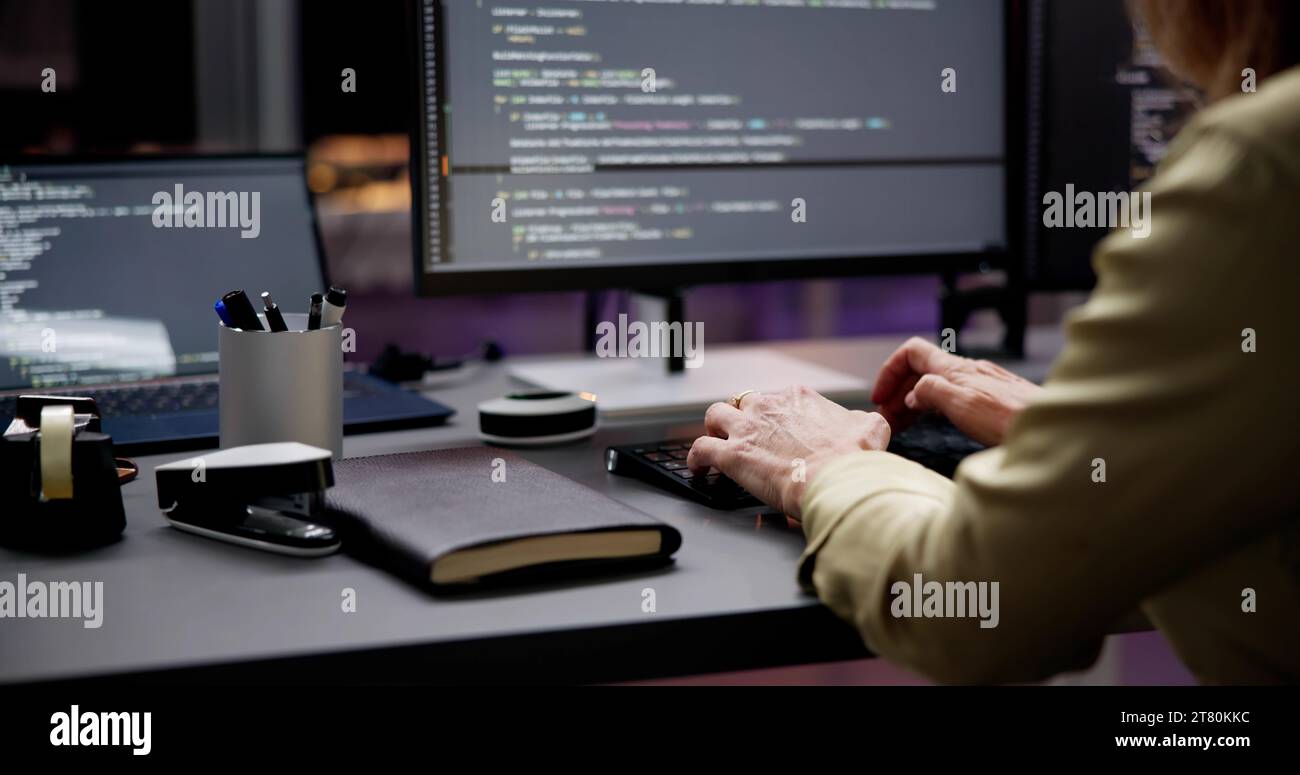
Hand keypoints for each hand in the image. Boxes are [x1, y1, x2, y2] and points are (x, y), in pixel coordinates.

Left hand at [687, 386, 890, 518]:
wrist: (838, 478)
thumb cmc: (854, 458)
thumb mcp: (872, 428)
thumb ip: (863, 421)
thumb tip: (866, 425)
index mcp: (798, 398)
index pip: (780, 399)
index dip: (778, 416)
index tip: (781, 431)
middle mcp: (769, 406)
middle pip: (744, 402)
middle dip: (743, 416)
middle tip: (746, 433)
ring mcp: (748, 428)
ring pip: (716, 415)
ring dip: (713, 427)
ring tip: (715, 440)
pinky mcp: (732, 454)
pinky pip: (700, 448)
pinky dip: (695, 458)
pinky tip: (698, 468)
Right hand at [871, 337, 1042, 446]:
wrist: (1053, 431)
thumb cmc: (1012, 420)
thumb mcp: (962, 404)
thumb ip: (931, 392)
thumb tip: (912, 394)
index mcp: (956, 369)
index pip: (912, 353)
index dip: (890, 371)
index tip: (880, 398)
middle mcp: (967, 372)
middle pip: (920, 372)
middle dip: (897, 393)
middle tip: (886, 420)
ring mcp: (979, 385)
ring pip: (935, 386)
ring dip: (913, 402)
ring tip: (900, 425)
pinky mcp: (990, 400)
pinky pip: (951, 397)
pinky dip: (933, 408)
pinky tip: (931, 424)